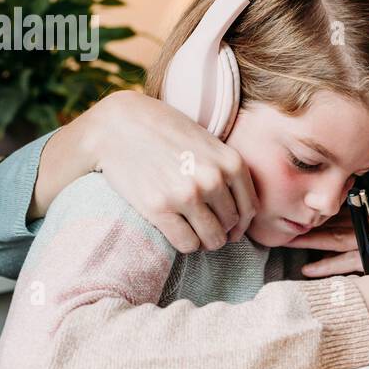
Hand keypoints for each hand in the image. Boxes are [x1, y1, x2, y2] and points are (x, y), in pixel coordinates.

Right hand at [84, 91, 258, 253]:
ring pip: (212, 240)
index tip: (228, 227)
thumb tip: (243, 218)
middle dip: (219, 229)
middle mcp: (213, 179)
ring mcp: (187, 195)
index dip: (240, 224)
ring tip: (190, 228)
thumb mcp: (208, 144)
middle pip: (231, 226)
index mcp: (231, 162)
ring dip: (203, 240)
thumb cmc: (166, 133)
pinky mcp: (159, 208)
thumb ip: (227, 172)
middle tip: (201, 223)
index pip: (250, 209)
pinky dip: (185, 243)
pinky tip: (175, 230)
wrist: (119, 125)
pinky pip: (187, 244)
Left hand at [290, 208, 368, 301]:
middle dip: (305, 224)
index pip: (342, 213)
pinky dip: (328, 265)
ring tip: (285, 243)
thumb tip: (341, 239)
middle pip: (335, 222)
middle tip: (278, 225)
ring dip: (309, 241)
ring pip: (338, 239)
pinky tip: (310, 268)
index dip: (315, 216)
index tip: (291, 216)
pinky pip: (351, 262)